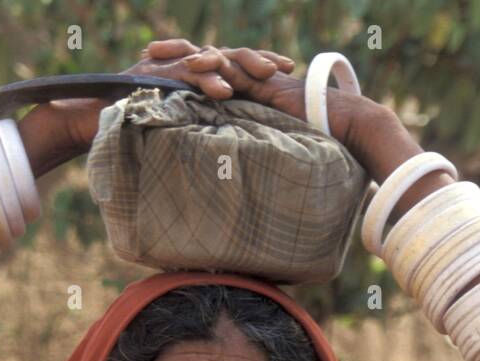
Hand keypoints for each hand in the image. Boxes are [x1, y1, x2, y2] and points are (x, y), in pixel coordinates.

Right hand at [52, 38, 296, 150]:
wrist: (90, 122)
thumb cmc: (131, 131)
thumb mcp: (176, 130)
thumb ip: (200, 128)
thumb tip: (232, 152)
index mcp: (192, 77)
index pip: (231, 67)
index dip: (258, 68)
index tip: (287, 74)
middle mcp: (183, 66)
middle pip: (227, 56)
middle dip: (257, 60)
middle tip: (285, 68)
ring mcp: (169, 67)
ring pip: (211, 59)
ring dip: (240, 66)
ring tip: (266, 74)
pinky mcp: (154, 75)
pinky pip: (184, 75)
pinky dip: (205, 82)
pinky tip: (224, 90)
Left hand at [145, 41, 395, 165]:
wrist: (336, 130)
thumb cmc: (302, 149)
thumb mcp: (257, 153)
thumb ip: (239, 159)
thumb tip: (219, 187)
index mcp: (238, 95)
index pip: (201, 80)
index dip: (176, 75)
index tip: (149, 75)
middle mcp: (242, 82)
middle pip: (201, 62)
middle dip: (172, 57)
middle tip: (143, 55)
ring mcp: (251, 77)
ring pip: (211, 59)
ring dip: (183, 55)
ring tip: (156, 55)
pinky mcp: (262, 78)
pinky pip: (233, 67)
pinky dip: (212, 65)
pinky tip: (191, 65)